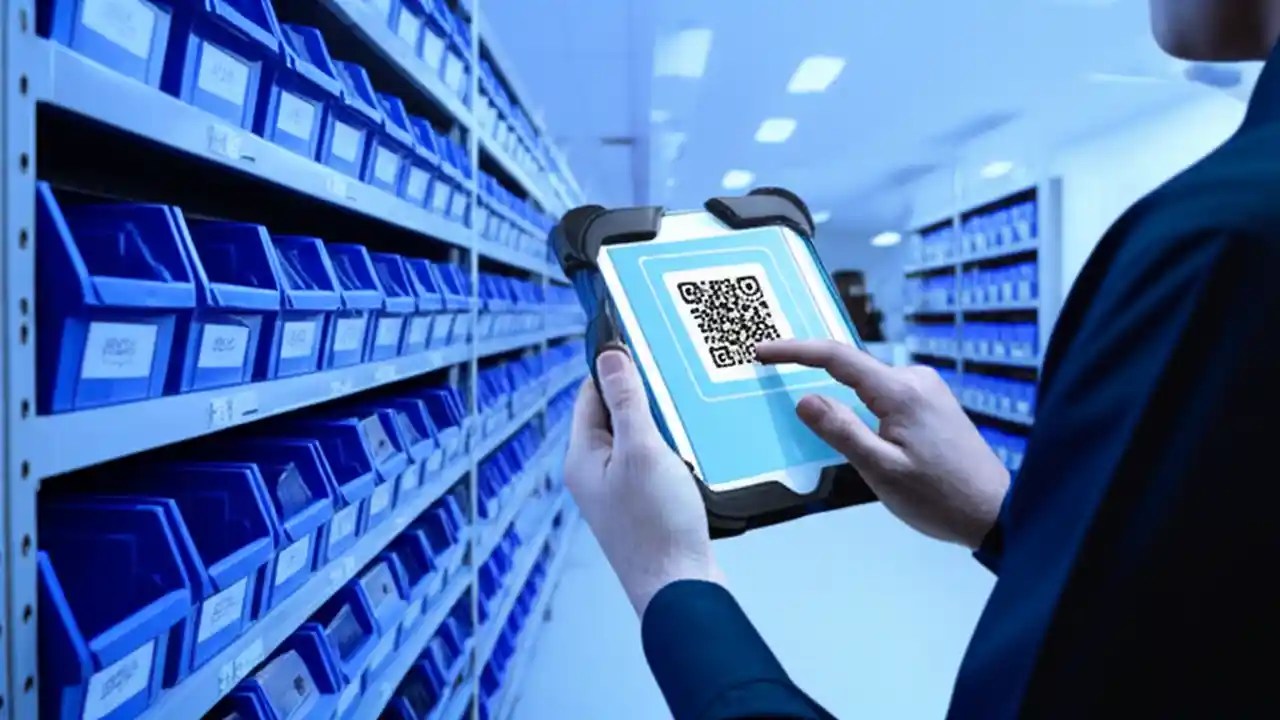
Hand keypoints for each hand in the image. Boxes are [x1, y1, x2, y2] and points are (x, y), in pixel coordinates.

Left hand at [564, 348, 723, 615]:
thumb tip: (609, 356)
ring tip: (689, 406)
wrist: (679, 589)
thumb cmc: (657, 524)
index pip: (590, 395)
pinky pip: (653, 464)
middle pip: (614, 416)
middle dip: (641, 394)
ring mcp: (618, 493)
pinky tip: (696, 446)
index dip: (612, 366)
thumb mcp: (642, 450)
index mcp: (583, 456)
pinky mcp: (643, 508)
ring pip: (637, 440)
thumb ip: (626, 401)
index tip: (639, 340)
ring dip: (660, 423)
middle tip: (673, 371)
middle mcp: (594, 474)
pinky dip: (672, 450)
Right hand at [755, 340, 1009, 548]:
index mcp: (901, 392)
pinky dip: (861, 404)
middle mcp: (915, 379)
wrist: (995, 512)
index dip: (795, 351)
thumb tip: (804, 399)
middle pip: (852, 368)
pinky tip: (853, 426)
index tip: (762, 352)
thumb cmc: (938, 498)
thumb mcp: (881, 470)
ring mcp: (927, 389)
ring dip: (840, 394)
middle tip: (776, 382)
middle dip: (814, 373)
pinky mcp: (933, 403)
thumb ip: (841, 431)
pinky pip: (884, 395)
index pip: (837, 358)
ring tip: (812, 415)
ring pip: (868, 384)